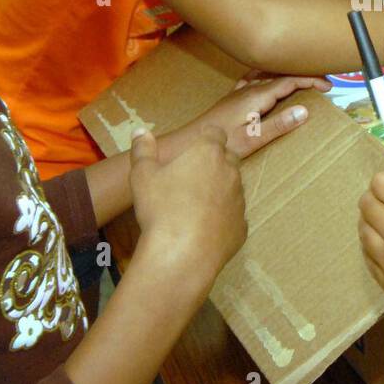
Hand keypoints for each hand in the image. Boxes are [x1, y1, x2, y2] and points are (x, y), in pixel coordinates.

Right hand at [129, 127, 244, 280]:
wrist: (182, 253)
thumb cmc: (161, 208)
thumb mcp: (142, 176)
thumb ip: (142, 150)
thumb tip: (140, 131)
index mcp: (208, 153)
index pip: (215, 133)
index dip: (206, 137)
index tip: (196, 145)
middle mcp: (230, 172)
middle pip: (228, 158)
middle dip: (215, 162)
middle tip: (193, 174)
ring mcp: (239, 200)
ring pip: (233, 187)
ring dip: (220, 190)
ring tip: (196, 204)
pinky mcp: (242, 226)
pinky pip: (234, 216)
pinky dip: (223, 217)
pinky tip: (205, 227)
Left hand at [190, 74, 329, 157]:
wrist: (191, 143)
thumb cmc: (221, 143)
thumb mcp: (253, 139)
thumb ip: (278, 125)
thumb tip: (305, 111)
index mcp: (257, 96)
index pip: (289, 82)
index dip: (310, 81)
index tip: (328, 86)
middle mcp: (248, 89)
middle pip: (281, 75)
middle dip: (303, 76)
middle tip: (322, 82)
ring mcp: (239, 92)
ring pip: (268, 75)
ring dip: (286, 75)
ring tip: (301, 78)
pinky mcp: (232, 98)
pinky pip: (254, 79)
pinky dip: (268, 76)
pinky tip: (267, 79)